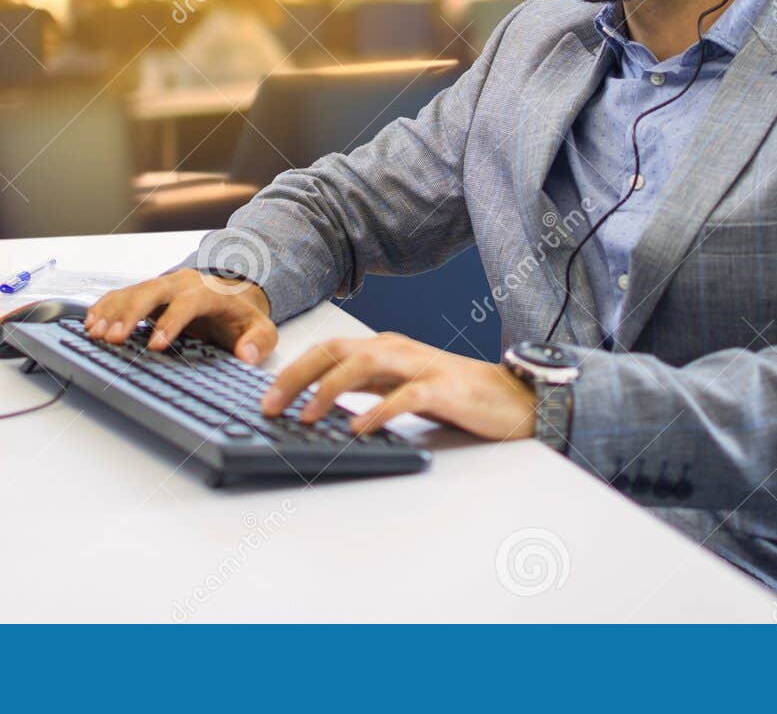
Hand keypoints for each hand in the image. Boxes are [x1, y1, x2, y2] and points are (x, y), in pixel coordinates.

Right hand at [84, 270, 275, 363]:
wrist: (233, 294)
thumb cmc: (243, 316)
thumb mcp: (262, 329)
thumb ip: (258, 342)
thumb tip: (246, 355)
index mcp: (207, 291)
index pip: (186, 304)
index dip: (170, 323)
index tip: (156, 345)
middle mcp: (180, 283)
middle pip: (151, 292)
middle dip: (130, 314)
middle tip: (114, 338)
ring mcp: (161, 285)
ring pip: (132, 292)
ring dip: (112, 312)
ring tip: (95, 333)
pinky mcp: (147, 292)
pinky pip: (122, 295)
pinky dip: (105, 307)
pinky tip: (91, 322)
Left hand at [261, 332, 536, 439]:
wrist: (511, 398)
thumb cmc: (453, 395)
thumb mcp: (399, 388)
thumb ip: (365, 389)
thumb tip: (317, 403)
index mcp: (383, 349)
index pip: (327, 351)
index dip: (292, 371)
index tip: (266, 398)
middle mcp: (397, 350)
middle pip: (336, 351)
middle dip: (297, 376)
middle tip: (270, 406)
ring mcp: (420, 366)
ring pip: (365, 363)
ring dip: (329, 388)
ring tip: (306, 414)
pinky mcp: (443, 389)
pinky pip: (405, 396)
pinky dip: (378, 411)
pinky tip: (358, 428)